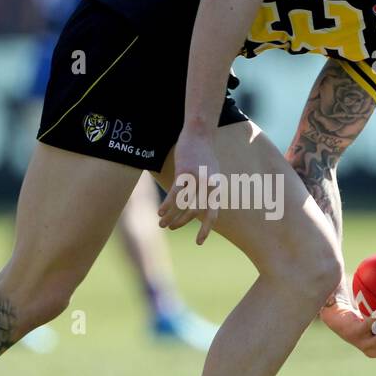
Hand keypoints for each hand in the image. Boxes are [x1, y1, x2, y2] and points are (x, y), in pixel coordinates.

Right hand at [157, 127, 219, 244]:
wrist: (200, 133)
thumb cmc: (204, 153)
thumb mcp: (212, 172)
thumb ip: (210, 187)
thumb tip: (206, 202)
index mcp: (216, 188)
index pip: (213, 214)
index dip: (206, 229)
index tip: (199, 242)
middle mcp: (209, 186)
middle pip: (195, 212)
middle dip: (182, 222)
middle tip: (171, 228)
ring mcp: (197, 179)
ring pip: (184, 205)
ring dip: (172, 217)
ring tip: (162, 224)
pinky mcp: (185, 172)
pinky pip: (176, 193)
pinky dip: (168, 205)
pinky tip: (160, 212)